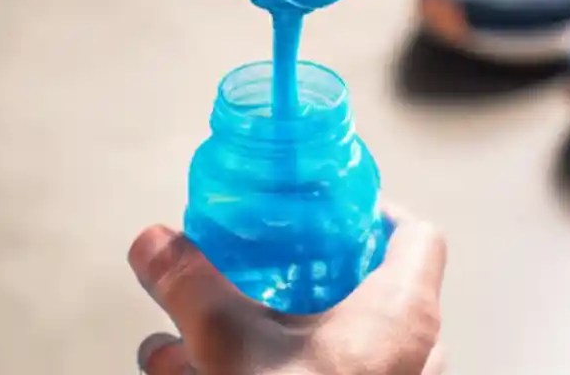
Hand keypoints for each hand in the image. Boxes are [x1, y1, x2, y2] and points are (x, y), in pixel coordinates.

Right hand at [127, 208, 447, 374]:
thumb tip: (153, 242)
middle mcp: (411, 359)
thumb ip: (189, 285)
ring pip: (327, 354)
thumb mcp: (228, 345)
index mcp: (401, 316)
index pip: (416, 237)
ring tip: (183, 352)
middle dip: (284, 290)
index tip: (328, 211)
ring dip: (252, 346)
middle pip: (364, 296)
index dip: (375, 213)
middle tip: (244, 281)